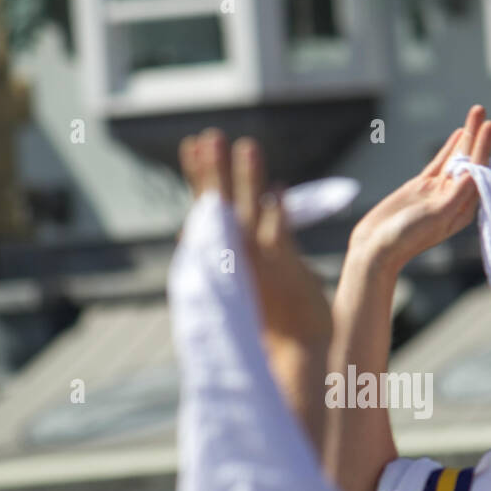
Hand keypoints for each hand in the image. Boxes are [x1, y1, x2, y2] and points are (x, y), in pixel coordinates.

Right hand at [179, 129, 331, 350]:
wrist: (298, 354)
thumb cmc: (283, 315)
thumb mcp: (267, 267)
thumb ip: (267, 231)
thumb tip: (272, 197)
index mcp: (228, 256)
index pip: (209, 208)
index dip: (201, 175)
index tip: (193, 143)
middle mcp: (236, 257)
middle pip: (218, 206)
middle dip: (210, 170)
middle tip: (205, 136)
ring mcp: (258, 263)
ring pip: (248, 212)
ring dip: (245, 179)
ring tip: (246, 144)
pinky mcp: (284, 271)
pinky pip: (280, 235)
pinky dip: (278, 212)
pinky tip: (278, 188)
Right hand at [349, 105, 490, 272]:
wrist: (377, 245)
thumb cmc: (406, 237)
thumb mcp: (436, 216)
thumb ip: (456, 194)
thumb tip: (475, 172)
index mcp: (463, 209)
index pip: (479, 174)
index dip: (484, 149)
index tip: (489, 127)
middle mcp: (455, 199)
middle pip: (471, 162)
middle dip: (477, 137)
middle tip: (481, 111)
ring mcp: (438, 191)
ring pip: (457, 159)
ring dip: (466, 137)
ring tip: (475, 113)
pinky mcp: (422, 186)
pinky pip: (441, 162)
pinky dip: (450, 148)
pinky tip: (458, 134)